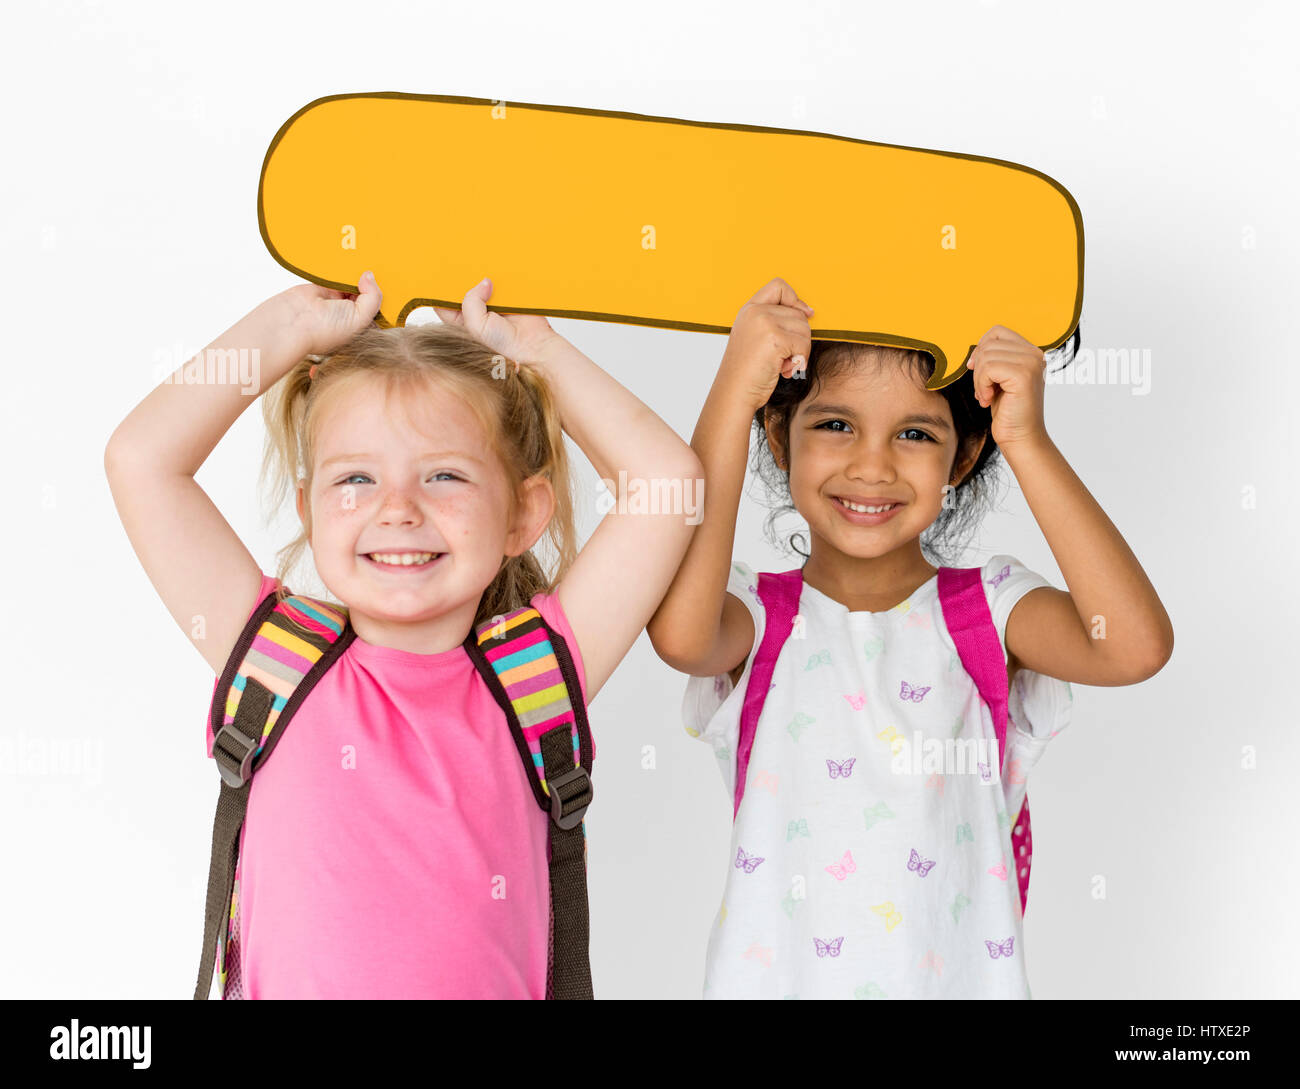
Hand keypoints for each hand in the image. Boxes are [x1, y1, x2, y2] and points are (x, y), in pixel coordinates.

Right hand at [279, 271, 383, 356]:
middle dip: (374, 284)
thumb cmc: (325, 329)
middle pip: (368, 295)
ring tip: (371, 261)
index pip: (380, 311)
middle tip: (386, 269)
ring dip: (359, 275)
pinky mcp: (326, 287)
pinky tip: (355, 261)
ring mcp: (338, 300)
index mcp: (362, 328)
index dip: (386, 299)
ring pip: (354, 283)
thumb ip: (373, 298)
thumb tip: (369, 275)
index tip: (397, 285)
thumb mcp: (360, 318)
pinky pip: (340, 275)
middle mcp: (351, 314)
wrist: (291, 322)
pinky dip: (346, 269)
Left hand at [433, 277, 562, 363]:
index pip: (445, 304)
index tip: (439, 277)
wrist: (535, 346)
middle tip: (461, 266)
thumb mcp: (476, 326)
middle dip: (463, 280)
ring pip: (483, 284)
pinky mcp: (510, 297)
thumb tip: (483, 282)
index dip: (441, 292)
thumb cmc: (505, 346)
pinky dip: (502, 277)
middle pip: (464, 290)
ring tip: (481, 264)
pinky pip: (503, 282)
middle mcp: (477, 312)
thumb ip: (471, 302)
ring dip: (484, 278)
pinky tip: (499, 273)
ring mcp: (494, 304)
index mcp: (464, 323)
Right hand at [721, 278, 814, 410]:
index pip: (779, 286)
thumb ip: (775, 321)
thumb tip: (808, 312)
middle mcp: (756, 312)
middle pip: (799, 313)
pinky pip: (803, 345)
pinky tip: (783, 370)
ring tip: (781, 364)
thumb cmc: (747, 372)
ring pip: (805, 329)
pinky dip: (799, 361)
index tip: (804, 315)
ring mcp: (764, 323)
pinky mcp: (774, 338)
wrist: (734, 393)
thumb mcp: (756, 337)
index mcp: (749, 309)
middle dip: (799, 338)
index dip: (795, 300)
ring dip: (800, 351)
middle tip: (782, 357)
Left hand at [969, 325, 1048, 451]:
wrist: (1021, 437)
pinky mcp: (1023, 375)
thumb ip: (993, 359)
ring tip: (986, 396)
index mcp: (1031, 351)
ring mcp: (1031, 363)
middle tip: (983, 390)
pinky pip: (988, 369)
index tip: (976, 370)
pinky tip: (988, 399)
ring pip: (986, 356)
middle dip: (978, 368)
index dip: (980, 348)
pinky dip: (981, 385)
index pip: (997, 331)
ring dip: (979, 379)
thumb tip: (974, 350)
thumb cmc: (1008, 410)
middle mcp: (1035, 354)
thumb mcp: (999, 378)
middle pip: (989, 343)